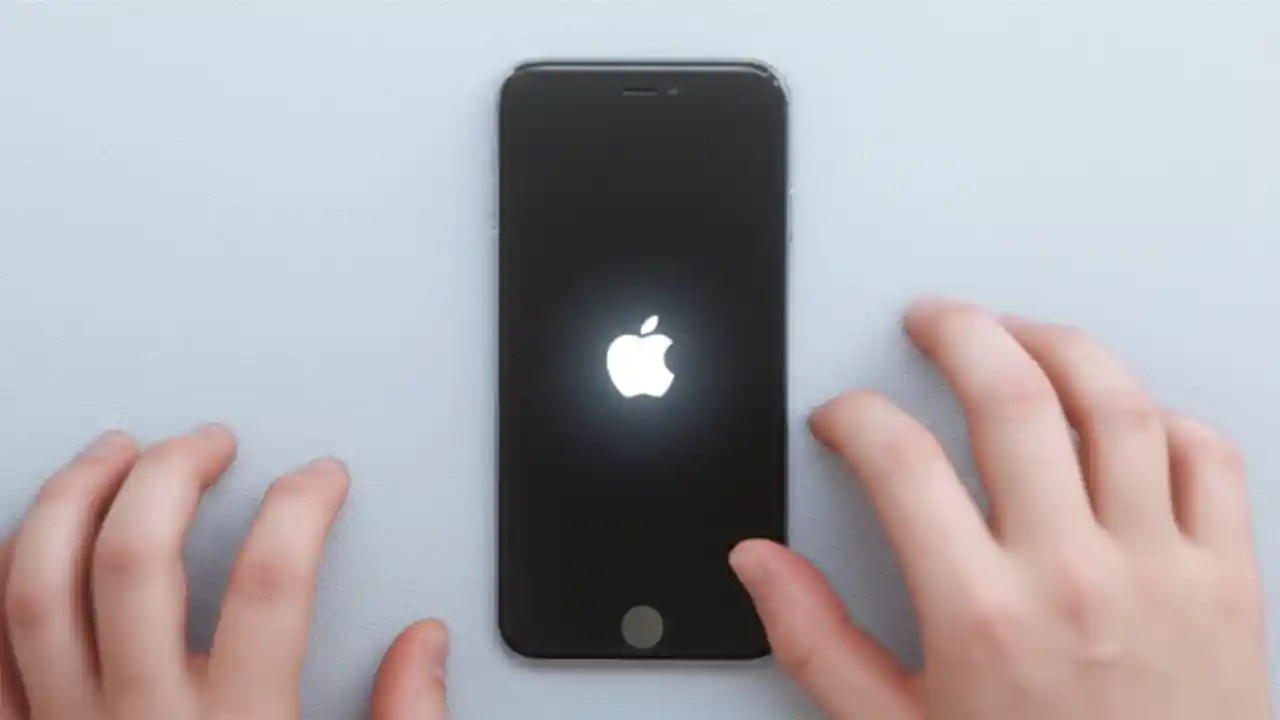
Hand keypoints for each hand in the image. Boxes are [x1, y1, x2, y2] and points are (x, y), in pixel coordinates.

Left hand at [0, 426, 449, 719]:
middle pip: (140, 559)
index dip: (301, 507)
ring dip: (73, 499)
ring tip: (112, 456)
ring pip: (36, 587)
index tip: (320, 480)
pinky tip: (30, 542)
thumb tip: (423, 646)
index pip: (269, 581)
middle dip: (174, 473)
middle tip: (208, 445)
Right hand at [731, 300, 1270, 719]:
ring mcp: (1160, 570)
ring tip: (1021, 334)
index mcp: (981, 614)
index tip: (843, 418)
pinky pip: (1209, 459)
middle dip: (957, 333)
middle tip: (932, 320)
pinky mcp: (1227, 581)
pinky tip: (1126, 417)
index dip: (854, 416)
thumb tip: (760, 565)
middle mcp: (1073, 576)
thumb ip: (816, 641)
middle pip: (1009, 398)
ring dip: (1059, 347)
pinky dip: (1167, 417)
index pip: (898, 460)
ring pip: (1115, 406)